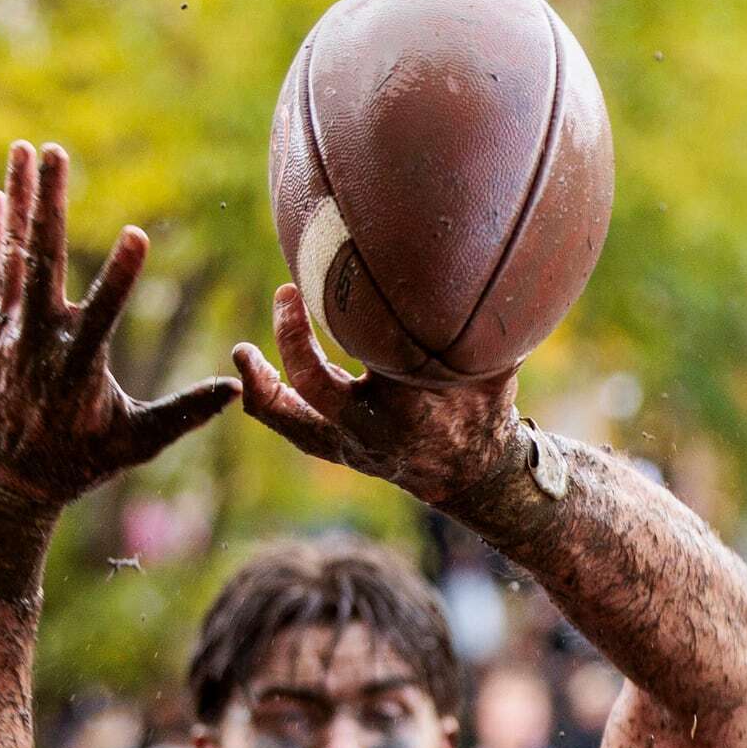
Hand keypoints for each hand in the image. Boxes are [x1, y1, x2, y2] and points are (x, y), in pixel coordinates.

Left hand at [0, 142, 238, 509]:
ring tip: (24, 149)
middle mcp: (34, 346)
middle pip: (43, 264)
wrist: (7, 482)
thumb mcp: (136, 444)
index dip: (121, 277)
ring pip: (11, 257)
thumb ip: (184, 413)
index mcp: (77, 372)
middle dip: (50, 205)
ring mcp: (3, 335)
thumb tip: (237, 387)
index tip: (138, 234)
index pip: (102, 317)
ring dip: (19, 201)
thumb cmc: (80, 460)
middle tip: (57, 151)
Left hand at [233, 284, 525, 508]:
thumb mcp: (492, 371)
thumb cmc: (482, 412)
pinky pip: (295, 429)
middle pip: (312, 391)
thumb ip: (486, 333)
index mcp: (403, 409)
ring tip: (243, 353)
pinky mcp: (338, 446)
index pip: (360, 362)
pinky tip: (253, 373)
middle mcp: (369, 431)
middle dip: (291, 342)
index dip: (324, 324)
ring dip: (263, 388)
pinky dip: (272, 401)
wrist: (475, 475)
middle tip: (286, 295)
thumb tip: (503, 272)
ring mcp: (348, 444)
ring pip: (292, 423)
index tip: (310, 285)